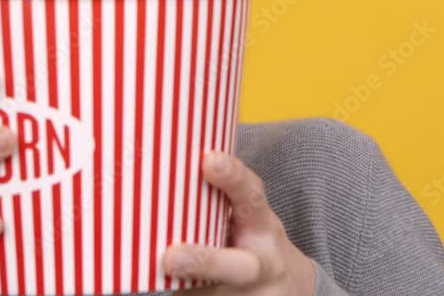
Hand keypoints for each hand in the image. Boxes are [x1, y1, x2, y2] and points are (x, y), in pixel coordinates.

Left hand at [162, 152, 315, 295]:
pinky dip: (182, 295)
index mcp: (263, 226)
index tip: (210, 160)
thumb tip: (159, 177)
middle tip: (171, 257)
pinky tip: (164, 284)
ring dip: (185, 287)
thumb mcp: (247, 217)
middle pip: (240, 267)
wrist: (284, 286)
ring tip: (160, 275)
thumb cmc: (249, 239)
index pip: (252, 197)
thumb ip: (214, 201)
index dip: (233, 177)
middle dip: (205, 261)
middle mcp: (262, 264)